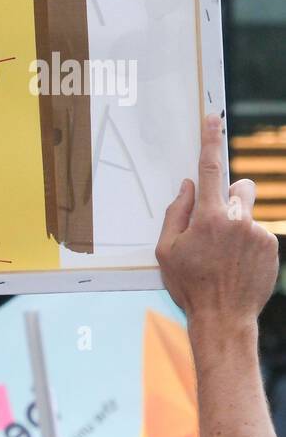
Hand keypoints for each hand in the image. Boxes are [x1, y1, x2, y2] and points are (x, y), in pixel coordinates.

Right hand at [156, 114, 278, 327]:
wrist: (223, 317)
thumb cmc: (189, 285)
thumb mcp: (166, 251)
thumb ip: (175, 213)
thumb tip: (188, 186)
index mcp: (208, 218)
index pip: (210, 170)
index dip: (211, 142)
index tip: (214, 119)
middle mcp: (238, 220)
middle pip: (239, 187)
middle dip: (229, 197)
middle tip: (214, 224)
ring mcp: (258, 233)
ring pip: (248, 212)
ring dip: (236, 223)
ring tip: (224, 254)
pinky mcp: (272, 247)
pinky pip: (258, 232)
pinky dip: (247, 242)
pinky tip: (236, 264)